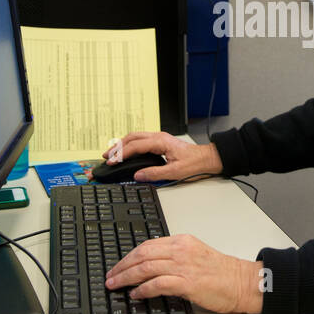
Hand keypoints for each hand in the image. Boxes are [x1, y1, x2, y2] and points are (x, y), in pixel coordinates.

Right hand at [104, 131, 221, 182]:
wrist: (207, 158)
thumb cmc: (195, 163)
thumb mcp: (175, 172)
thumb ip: (154, 174)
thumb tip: (138, 175)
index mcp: (160, 142)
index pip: (135, 146)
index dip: (121, 154)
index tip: (112, 161)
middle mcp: (158, 137)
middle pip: (132, 137)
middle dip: (117, 146)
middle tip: (106, 156)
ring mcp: (159, 138)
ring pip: (135, 137)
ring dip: (123, 144)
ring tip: (112, 154)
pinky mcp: (161, 142)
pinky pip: (141, 140)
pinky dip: (130, 145)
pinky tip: (126, 152)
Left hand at [105, 235, 263, 313]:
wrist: (242, 282)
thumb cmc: (222, 273)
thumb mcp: (196, 255)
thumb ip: (174, 257)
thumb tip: (150, 269)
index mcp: (182, 241)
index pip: (148, 245)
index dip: (129, 256)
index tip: (119, 266)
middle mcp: (181, 250)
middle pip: (142, 254)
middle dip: (122, 266)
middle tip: (110, 277)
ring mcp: (184, 266)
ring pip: (146, 267)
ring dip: (126, 277)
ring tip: (116, 286)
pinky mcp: (187, 283)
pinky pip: (158, 284)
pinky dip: (143, 289)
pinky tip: (136, 294)